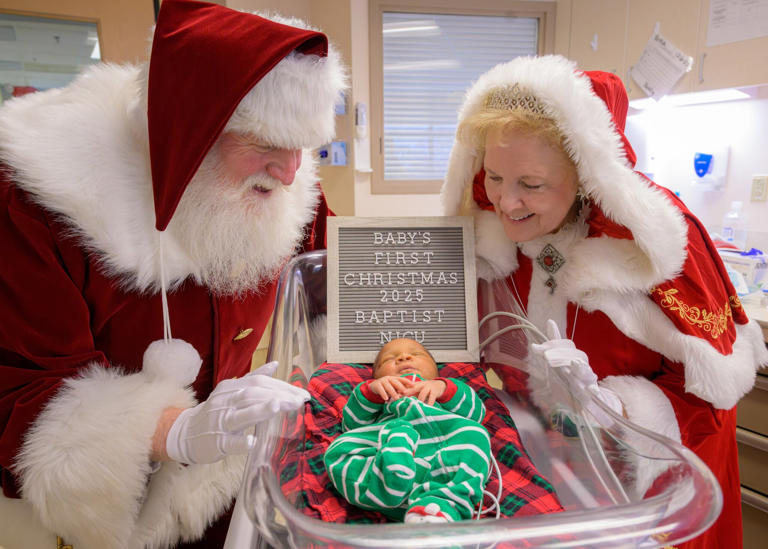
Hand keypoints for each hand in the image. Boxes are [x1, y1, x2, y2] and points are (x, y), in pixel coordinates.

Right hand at [165, 361, 309, 463]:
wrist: (185, 433)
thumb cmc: (216, 412)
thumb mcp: (232, 391)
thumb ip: (253, 378)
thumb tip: (274, 364)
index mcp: (231, 388)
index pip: (259, 382)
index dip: (282, 386)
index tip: (302, 394)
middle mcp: (225, 402)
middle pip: (253, 394)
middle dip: (278, 396)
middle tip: (299, 401)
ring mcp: (219, 422)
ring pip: (240, 414)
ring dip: (260, 410)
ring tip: (277, 406)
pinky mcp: (216, 442)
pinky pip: (228, 442)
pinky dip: (241, 442)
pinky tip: (252, 443)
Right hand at [369, 375, 414, 401]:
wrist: (374, 386)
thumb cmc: (386, 388)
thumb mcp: (393, 387)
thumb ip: (400, 389)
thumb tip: (410, 393)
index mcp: (394, 378)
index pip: (402, 379)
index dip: (408, 382)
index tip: (413, 385)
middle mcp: (389, 378)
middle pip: (395, 382)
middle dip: (401, 387)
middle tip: (405, 392)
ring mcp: (382, 381)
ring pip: (388, 387)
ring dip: (393, 393)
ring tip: (396, 398)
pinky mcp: (377, 385)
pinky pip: (381, 390)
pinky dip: (383, 394)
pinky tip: (386, 399)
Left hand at [402, 379, 446, 404]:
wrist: (439, 385)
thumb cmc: (425, 389)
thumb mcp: (418, 389)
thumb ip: (410, 392)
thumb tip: (399, 397)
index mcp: (416, 384)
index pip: (408, 386)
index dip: (402, 389)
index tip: (396, 394)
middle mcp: (422, 385)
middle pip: (414, 388)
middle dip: (408, 391)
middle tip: (403, 395)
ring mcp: (429, 388)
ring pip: (422, 394)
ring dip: (419, 400)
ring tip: (416, 405)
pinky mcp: (435, 392)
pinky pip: (431, 398)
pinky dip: (429, 403)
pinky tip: (427, 407)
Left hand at [531, 320, 622, 422]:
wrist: (586, 399)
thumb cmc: (570, 377)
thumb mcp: (560, 361)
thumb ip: (554, 345)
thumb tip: (550, 321)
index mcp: (573, 357)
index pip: (566, 346)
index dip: (553, 344)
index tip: (536, 348)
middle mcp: (582, 366)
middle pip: (578, 356)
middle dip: (562, 355)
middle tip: (546, 357)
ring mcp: (587, 379)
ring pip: (587, 371)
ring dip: (580, 368)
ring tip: (573, 364)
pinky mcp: (591, 393)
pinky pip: (596, 390)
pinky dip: (595, 389)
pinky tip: (592, 390)